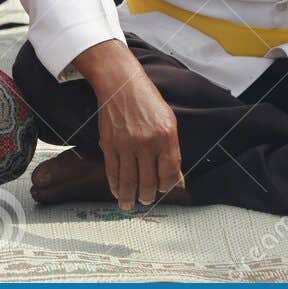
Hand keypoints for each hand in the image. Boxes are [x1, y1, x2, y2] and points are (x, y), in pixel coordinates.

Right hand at [78, 39, 182, 210]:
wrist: (120, 83)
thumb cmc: (147, 100)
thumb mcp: (169, 123)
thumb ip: (173, 153)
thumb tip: (178, 180)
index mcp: (166, 137)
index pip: (169, 174)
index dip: (166, 187)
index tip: (162, 190)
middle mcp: (147, 142)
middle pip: (148, 181)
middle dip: (147, 196)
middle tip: (145, 200)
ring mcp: (126, 144)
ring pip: (129, 181)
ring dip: (129, 197)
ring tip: (129, 204)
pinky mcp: (109, 143)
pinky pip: (112, 171)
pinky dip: (114, 185)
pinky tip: (117, 191)